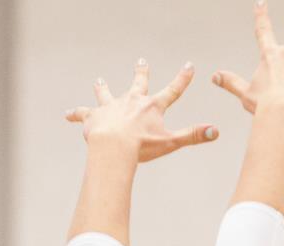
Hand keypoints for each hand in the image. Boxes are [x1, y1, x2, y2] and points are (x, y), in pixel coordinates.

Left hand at [65, 60, 217, 162]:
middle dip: (141, 72)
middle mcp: (132, 101)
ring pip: (106, 93)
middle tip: (141, 61)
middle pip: (138, 83)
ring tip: (99, 80)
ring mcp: (112, 106)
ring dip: (103, 87)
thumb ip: (194, 135)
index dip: (183, 78)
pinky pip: (82, 114)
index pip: (173, 90)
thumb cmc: (142, 146)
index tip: (189, 66)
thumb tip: (216, 131)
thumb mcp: (172, 141)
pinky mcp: (94, 116)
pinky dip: (75, 114)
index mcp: (152, 107)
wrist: (114, 146)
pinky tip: (67, 115)